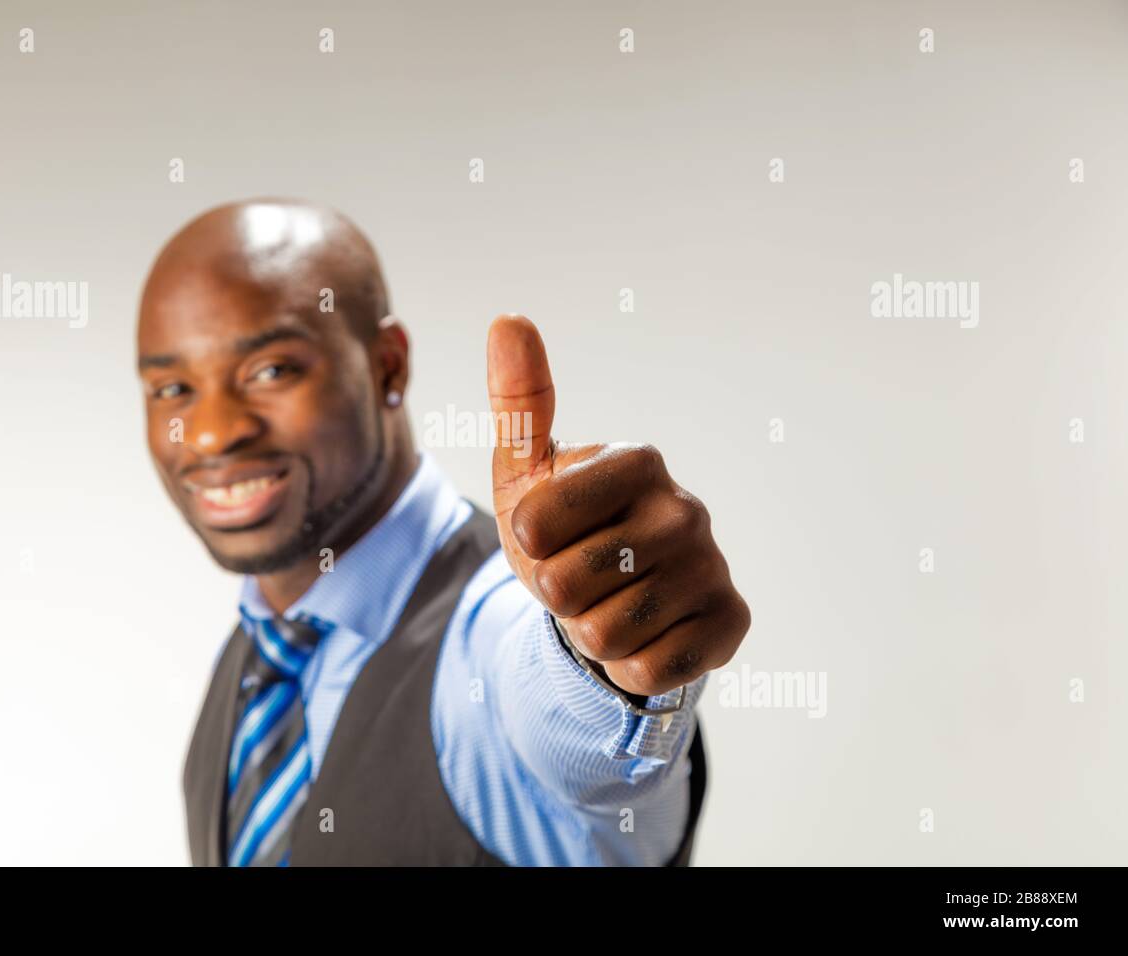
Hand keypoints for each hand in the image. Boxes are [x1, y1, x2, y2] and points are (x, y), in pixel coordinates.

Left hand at [486, 314, 749, 697]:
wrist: (620, 598)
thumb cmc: (565, 531)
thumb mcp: (529, 475)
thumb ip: (519, 405)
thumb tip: (508, 319)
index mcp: (638, 461)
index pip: (535, 526)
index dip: (528, 545)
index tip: (551, 535)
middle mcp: (685, 507)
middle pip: (565, 588)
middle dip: (556, 597)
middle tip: (581, 578)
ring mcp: (714, 565)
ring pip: (604, 636)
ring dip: (590, 634)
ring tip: (610, 604)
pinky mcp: (731, 621)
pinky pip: (648, 670)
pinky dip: (630, 665)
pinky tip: (646, 633)